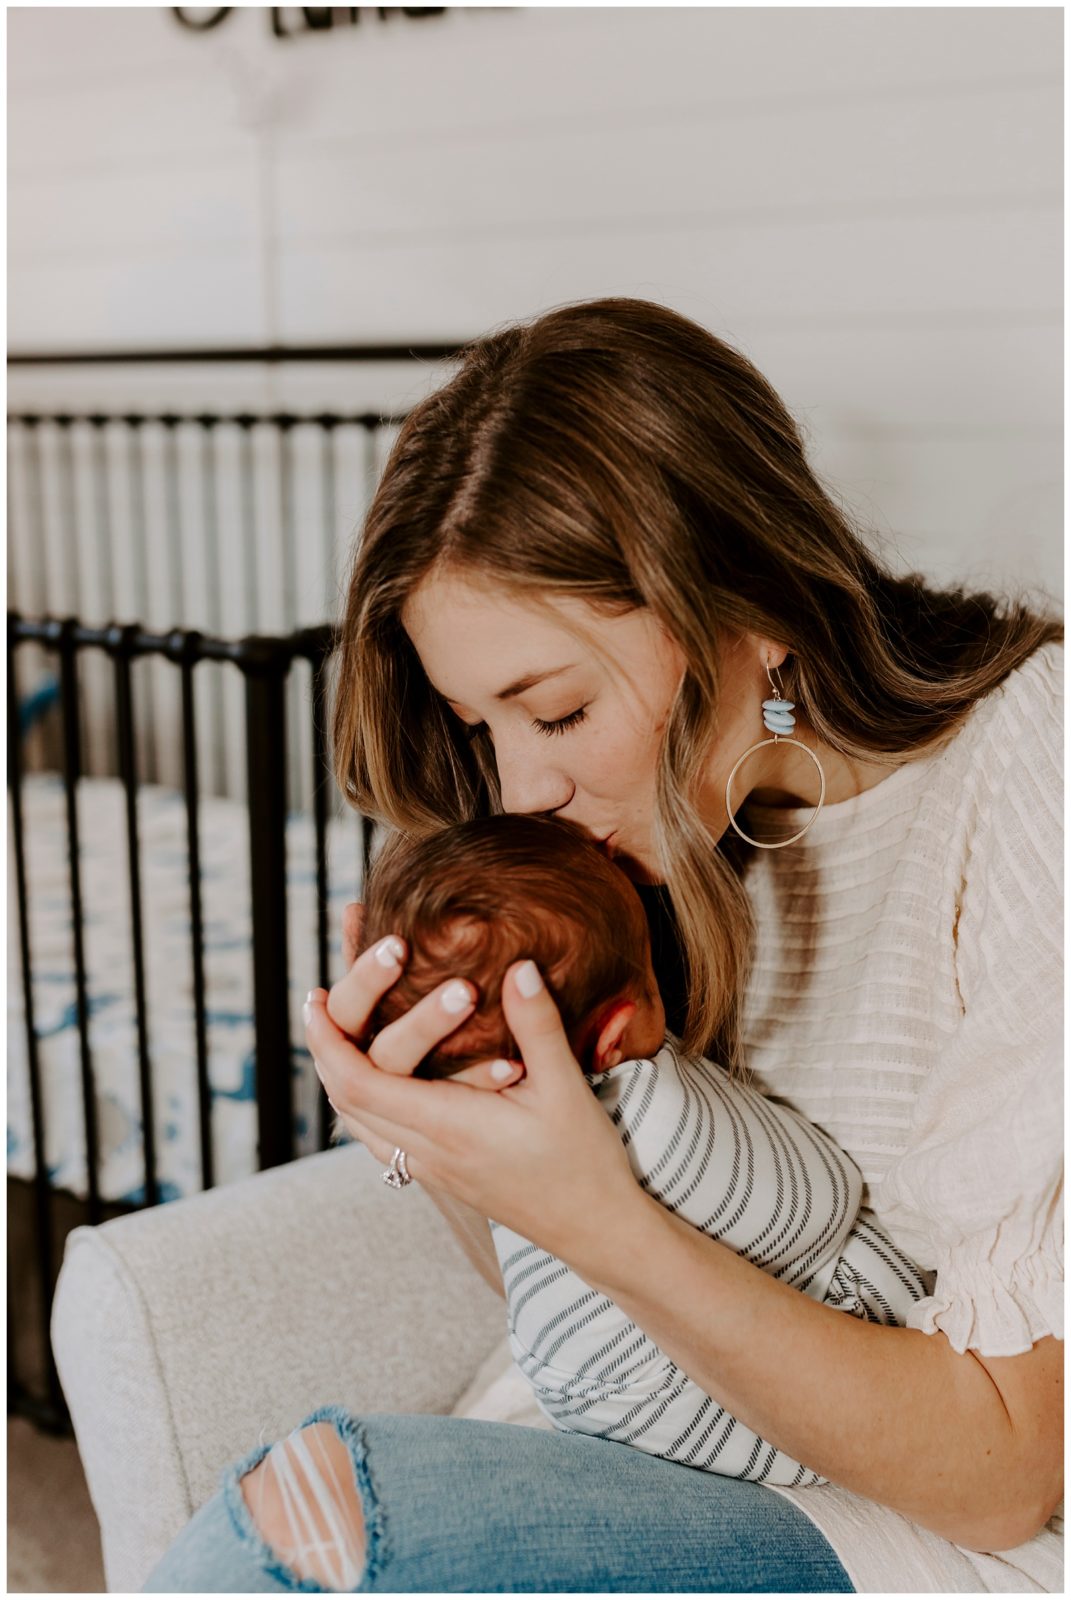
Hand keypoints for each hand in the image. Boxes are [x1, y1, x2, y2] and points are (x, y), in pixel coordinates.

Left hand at [305, 949, 641, 1259]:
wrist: (597, 1231)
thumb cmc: (585, 1162)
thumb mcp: (566, 1087)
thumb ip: (537, 1025)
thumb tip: (518, 965)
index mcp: (449, 1125)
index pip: (359, 1083)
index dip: (327, 1040)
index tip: (315, 998)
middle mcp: (428, 1152)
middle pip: (346, 1102)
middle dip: (324, 1050)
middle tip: (319, 1002)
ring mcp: (432, 1170)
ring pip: (359, 1125)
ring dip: (340, 1077)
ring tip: (338, 1034)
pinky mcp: (444, 1177)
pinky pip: (381, 1140)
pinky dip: (364, 1104)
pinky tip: (381, 1079)